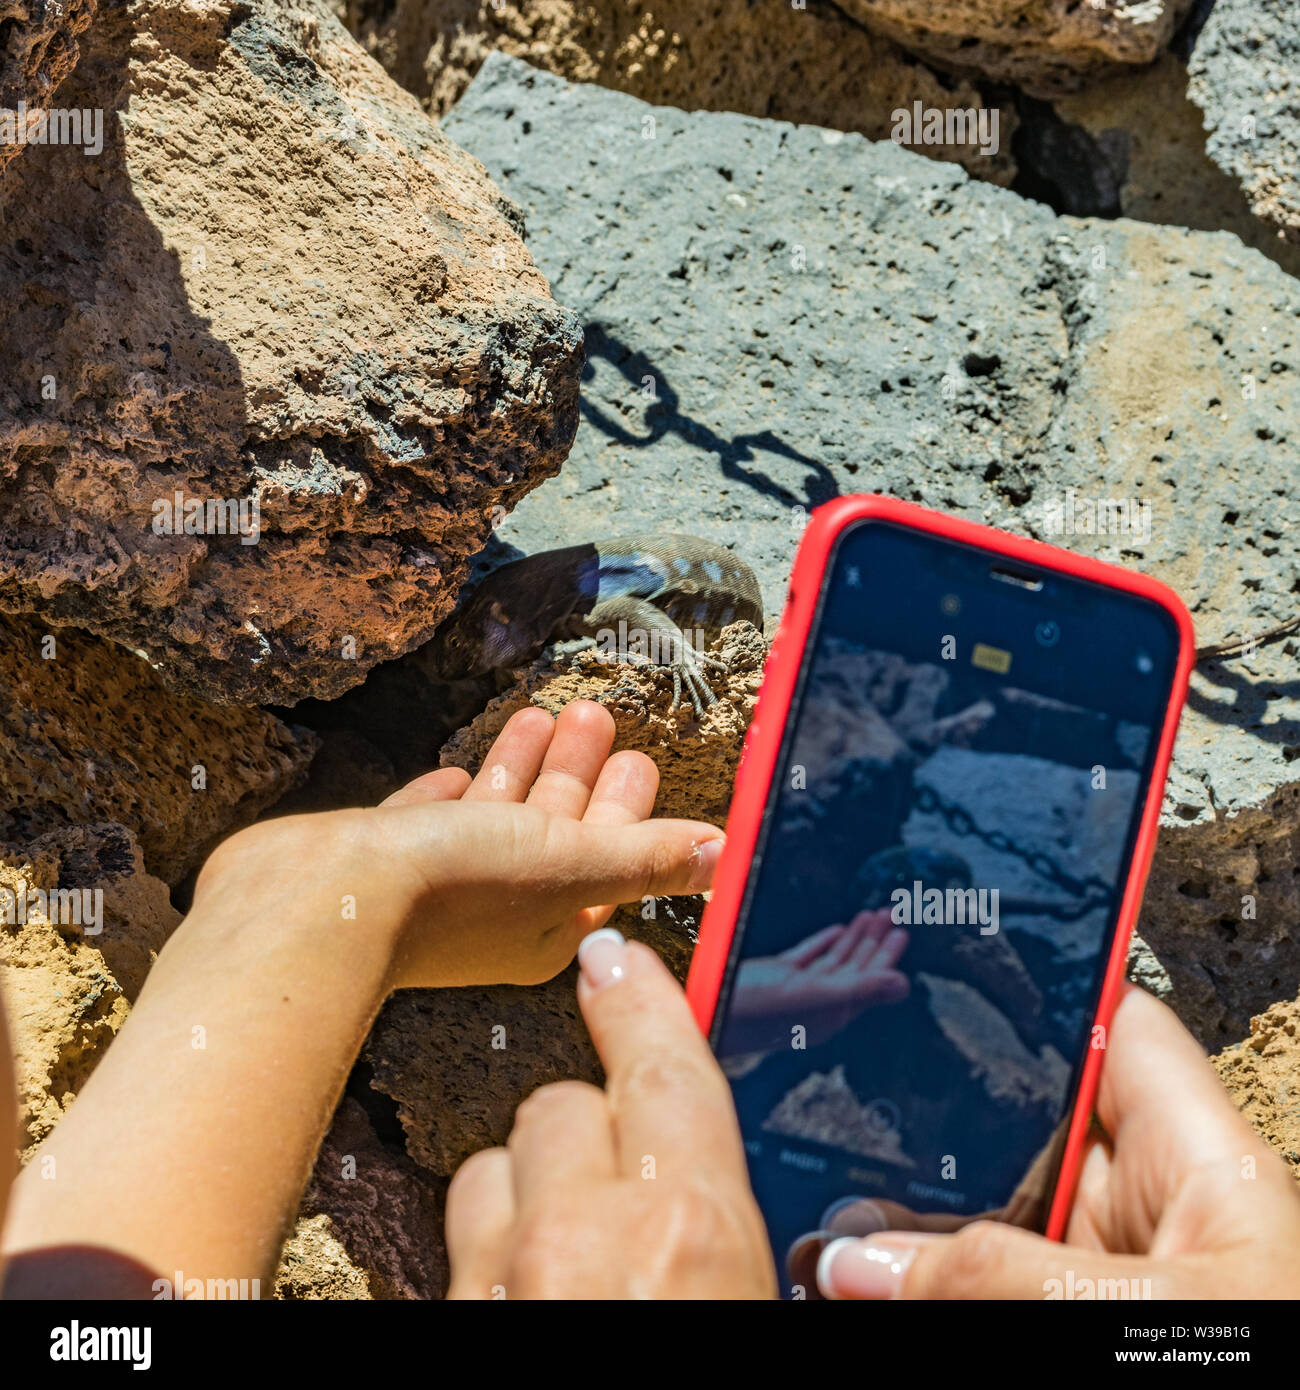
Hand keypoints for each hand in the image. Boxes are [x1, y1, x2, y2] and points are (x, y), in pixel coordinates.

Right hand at [194, 700, 724, 987]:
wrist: (316, 901)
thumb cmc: (455, 886)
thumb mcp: (569, 863)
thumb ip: (642, 855)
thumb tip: (722, 853)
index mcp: (547, 919)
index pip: (603, 857)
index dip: (625, 808)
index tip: (637, 755)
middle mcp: (495, 908)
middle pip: (552, 829)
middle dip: (575, 773)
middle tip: (594, 712)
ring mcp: (434, 886)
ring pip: (493, 818)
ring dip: (521, 769)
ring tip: (543, 712)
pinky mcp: (381, 862)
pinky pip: (430, 823)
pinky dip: (452, 796)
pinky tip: (458, 768)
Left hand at [444, 930, 776, 1298]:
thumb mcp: (757, 1296)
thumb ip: (733, 1230)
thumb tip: (728, 1191)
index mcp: (689, 1231)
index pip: (661, 1068)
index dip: (641, 1002)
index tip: (620, 963)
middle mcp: (582, 1237)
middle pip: (563, 1108)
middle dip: (590, 1127)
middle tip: (625, 1188)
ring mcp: (500, 1275)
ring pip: (496, 1166)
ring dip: (530, 1187)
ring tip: (573, 1251)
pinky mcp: (446, 1309)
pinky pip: (457, 1240)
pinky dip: (490, 1250)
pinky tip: (522, 1286)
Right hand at [722, 909, 908, 1055]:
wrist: (704, 1011)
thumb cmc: (753, 1010)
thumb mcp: (809, 996)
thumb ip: (857, 989)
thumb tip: (904, 984)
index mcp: (831, 1011)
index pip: (868, 980)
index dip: (886, 956)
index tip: (902, 932)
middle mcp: (818, 1002)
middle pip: (855, 968)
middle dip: (874, 941)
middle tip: (891, 914)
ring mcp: (796, 988)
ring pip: (834, 961)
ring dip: (854, 938)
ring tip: (872, 914)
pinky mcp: (776, 977)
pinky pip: (809, 957)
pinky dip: (824, 941)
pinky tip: (838, 930)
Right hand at [816, 984, 1299, 1298]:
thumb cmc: (1284, 1344)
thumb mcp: (1155, 1317)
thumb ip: (1000, 1276)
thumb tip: (863, 1256)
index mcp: (1197, 1159)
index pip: (1107, 1023)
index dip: (1027, 983)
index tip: (935, 958)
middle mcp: (1148, 1207)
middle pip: (1019, 1125)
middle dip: (934, 1124)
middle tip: (836, 1109)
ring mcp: (1104, 1272)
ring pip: (990, 1215)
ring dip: (913, 1217)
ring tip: (833, 1206)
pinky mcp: (1069, 1316)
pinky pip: (984, 1282)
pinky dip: (926, 1281)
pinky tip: (863, 1275)